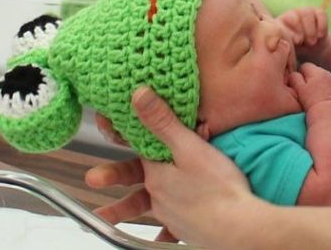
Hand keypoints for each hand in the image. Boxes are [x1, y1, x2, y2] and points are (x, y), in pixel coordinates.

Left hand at [84, 87, 265, 245]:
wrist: (237, 228)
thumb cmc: (218, 188)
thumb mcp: (189, 147)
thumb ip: (163, 122)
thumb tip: (138, 95)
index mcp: (156, 173)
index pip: (136, 147)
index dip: (125, 133)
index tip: (105, 123)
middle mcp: (158, 195)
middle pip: (135, 178)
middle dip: (113, 175)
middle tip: (92, 179)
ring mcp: (171, 214)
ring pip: (148, 205)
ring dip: (129, 209)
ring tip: (107, 216)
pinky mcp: (185, 228)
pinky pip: (169, 230)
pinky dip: (163, 232)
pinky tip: (160, 235)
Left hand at [280, 6, 330, 84]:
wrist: (313, 50)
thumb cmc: (295, 56)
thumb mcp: (286, 57)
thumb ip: (279, 59)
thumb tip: (274, 69)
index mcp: (278, 27)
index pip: (278, 25)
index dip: (285, 32)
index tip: (293, 43)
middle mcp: (289, 18)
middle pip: (291, 16)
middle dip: (297, 29)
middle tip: (301, 41)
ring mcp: (304, 14)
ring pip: (305, 12)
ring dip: (309, 27)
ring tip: (312, 41)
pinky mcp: (317, 14)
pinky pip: (320, 13)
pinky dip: (321, 24)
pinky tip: (321, 36)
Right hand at [287, 62, 330, 110]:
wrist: (328, 113)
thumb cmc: (312, 102)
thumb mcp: (299, 89)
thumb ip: (294, 78)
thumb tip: (293, 73)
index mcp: (316, 71)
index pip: (304, 66)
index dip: (299, 74)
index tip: (297, 83)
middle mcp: (326, 72)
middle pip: (313, 70)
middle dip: (307, 77)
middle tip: (303, 88)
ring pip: (319, 76)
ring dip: (315, 81)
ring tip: (312, 93)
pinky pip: (326, 82)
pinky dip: (322, 86)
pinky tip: (319, 95)